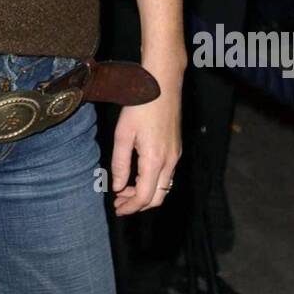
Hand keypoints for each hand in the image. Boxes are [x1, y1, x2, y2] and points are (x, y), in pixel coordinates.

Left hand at [110, 81, 182, 215]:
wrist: (162, 84)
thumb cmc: (140, 106)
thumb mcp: (123, 135)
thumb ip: (120, 164)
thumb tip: (118, 187)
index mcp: (155, 160)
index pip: (145, 196)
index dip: (130, 207)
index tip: (117, 209)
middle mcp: (170, 161)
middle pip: (158, 197)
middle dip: (138, 204)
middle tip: (119, 202)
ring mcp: (175, 155)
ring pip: (164, 187)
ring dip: (145, 193)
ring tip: (124, 190)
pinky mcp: (176, 148)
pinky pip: (167, 175)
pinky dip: (153, 182)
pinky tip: (138, 175)